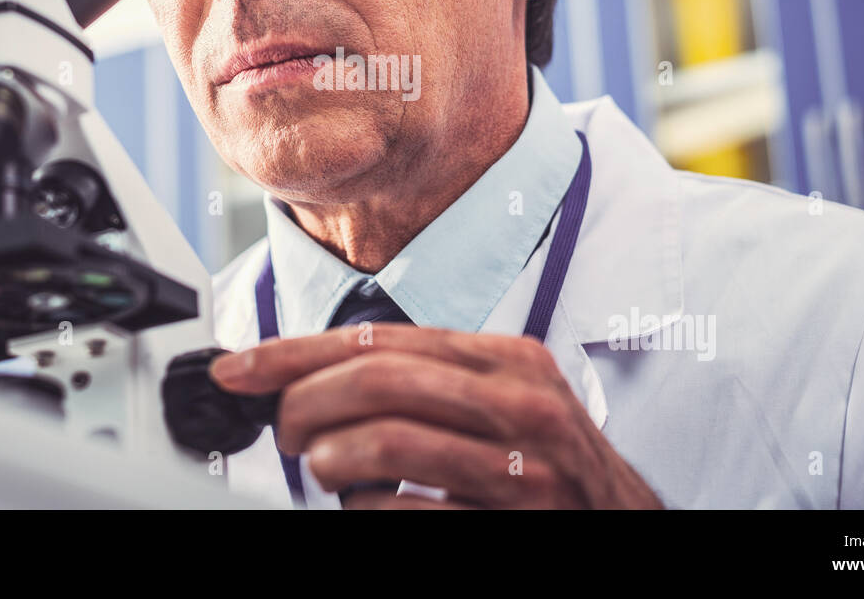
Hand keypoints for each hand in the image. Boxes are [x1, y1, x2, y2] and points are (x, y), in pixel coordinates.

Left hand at [209, 323, 663, 508]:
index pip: (381, 339)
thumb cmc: (546, 465)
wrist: (622, 525)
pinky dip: (364, 511)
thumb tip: (315, 376)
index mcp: (509, 360)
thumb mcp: (502, 402)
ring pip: (387, 441)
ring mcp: (524, 468)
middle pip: (378, 379)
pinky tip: (364, 508)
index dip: (296, 351)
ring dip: (329, 459)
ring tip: (322, 470)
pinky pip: (408, 513)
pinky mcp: (513, 525)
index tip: (240, 369)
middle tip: (282, 429)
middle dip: (304, 401)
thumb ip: (428, 381)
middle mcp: (522, 402)